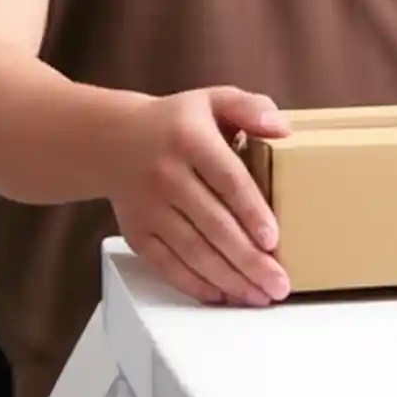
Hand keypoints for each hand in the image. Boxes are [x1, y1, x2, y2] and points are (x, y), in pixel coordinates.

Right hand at [108, 86, 291, 305]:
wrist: (112, 139)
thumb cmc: (177, 123)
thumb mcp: (213, 100)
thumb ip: (250, 107)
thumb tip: (283, 129)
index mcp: (190, 139)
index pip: (227, 180)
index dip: (251, 212)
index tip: (273, 240)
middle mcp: (166, 175)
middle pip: (213, 224)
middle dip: (248, 260)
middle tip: (279, 284)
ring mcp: (149, 207)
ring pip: (192, 250)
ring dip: (228, 279)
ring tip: (259, 296)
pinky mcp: (137, 232)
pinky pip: (166, 264)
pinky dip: (194, 284)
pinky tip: (222, 295)